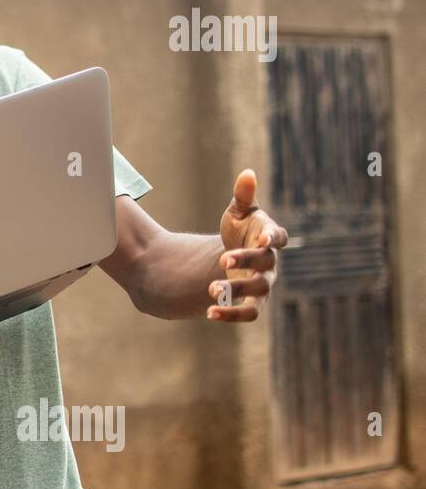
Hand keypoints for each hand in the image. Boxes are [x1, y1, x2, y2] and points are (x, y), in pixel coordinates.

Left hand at [210, 169, 289, 321]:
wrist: (232, 256)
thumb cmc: (239, 230)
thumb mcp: (237, 212)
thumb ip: (242, 196)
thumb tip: (247, 173)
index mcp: (269, 237)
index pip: (278, 237)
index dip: (272, 237)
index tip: (263, 237)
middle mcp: (270, 263)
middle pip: (264, 263)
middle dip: (245, 261)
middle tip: (223, 259)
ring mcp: (263, 284)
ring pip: (257, 292)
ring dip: (236, 291)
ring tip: (212, 290)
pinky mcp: (253, 302)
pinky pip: (248, 313)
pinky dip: (231, 314)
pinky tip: (210, 314)